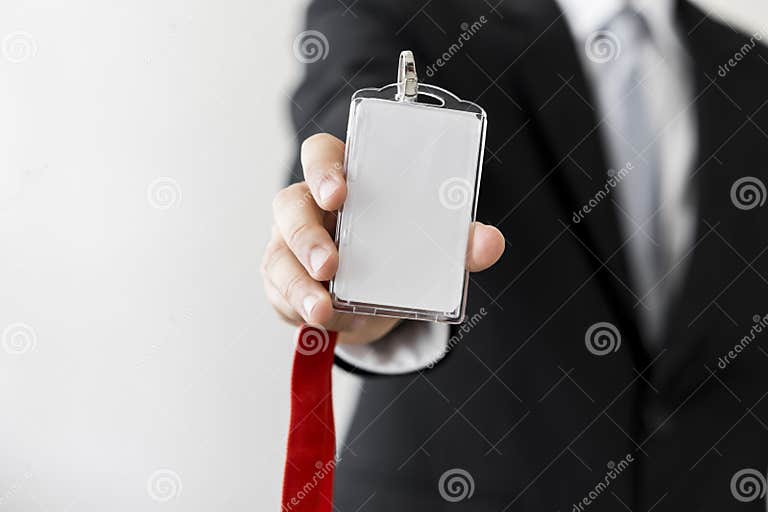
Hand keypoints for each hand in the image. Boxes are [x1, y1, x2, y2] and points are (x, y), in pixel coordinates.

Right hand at [262, 133, 504, 344]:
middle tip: (331, 263)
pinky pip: (282, 294)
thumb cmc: (393, 253)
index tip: (340, 191)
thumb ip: (457, 242)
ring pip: (279, 255)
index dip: (323, 168)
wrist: (371, 300)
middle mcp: (309, 207)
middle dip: (307, 235)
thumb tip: (489, 243)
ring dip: (299, 283)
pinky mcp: (283, 284)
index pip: (320, 155)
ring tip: (324, 308)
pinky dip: (303, 310)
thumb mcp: (427, 245)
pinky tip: (325, 319)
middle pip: (290, 204)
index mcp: (343, 180)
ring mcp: (289, 245)